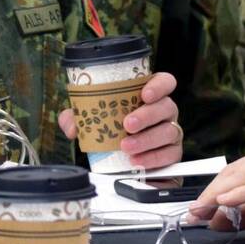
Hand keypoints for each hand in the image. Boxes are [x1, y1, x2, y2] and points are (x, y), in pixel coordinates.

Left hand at [58, 71, 182, 169]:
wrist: (122, 161)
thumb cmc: (113, 129)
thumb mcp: (94, 119)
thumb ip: (80, 117)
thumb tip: (72, 126)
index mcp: (150, 96)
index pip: (165, 82)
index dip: (159, 86)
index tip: (145, 94)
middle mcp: (164, 111)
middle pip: (166, 106)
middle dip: (147, 116)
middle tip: (127, 125)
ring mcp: (171, 132)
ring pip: (168, 131)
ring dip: (147, 140)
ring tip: (126, 147)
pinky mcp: (172, 153)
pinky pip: (169, 154)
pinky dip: (153, 158)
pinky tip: (136, 161)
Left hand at [187, 148, 244, 239]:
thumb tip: (214, 221)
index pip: (233, 170)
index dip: (211, 188)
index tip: (195, 208)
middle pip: (234, 172)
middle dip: (209, 193)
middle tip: (192, 213)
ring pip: (243, 176)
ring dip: (218, 195)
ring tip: (201, 210)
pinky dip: (240, 194)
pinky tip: (224, 203)